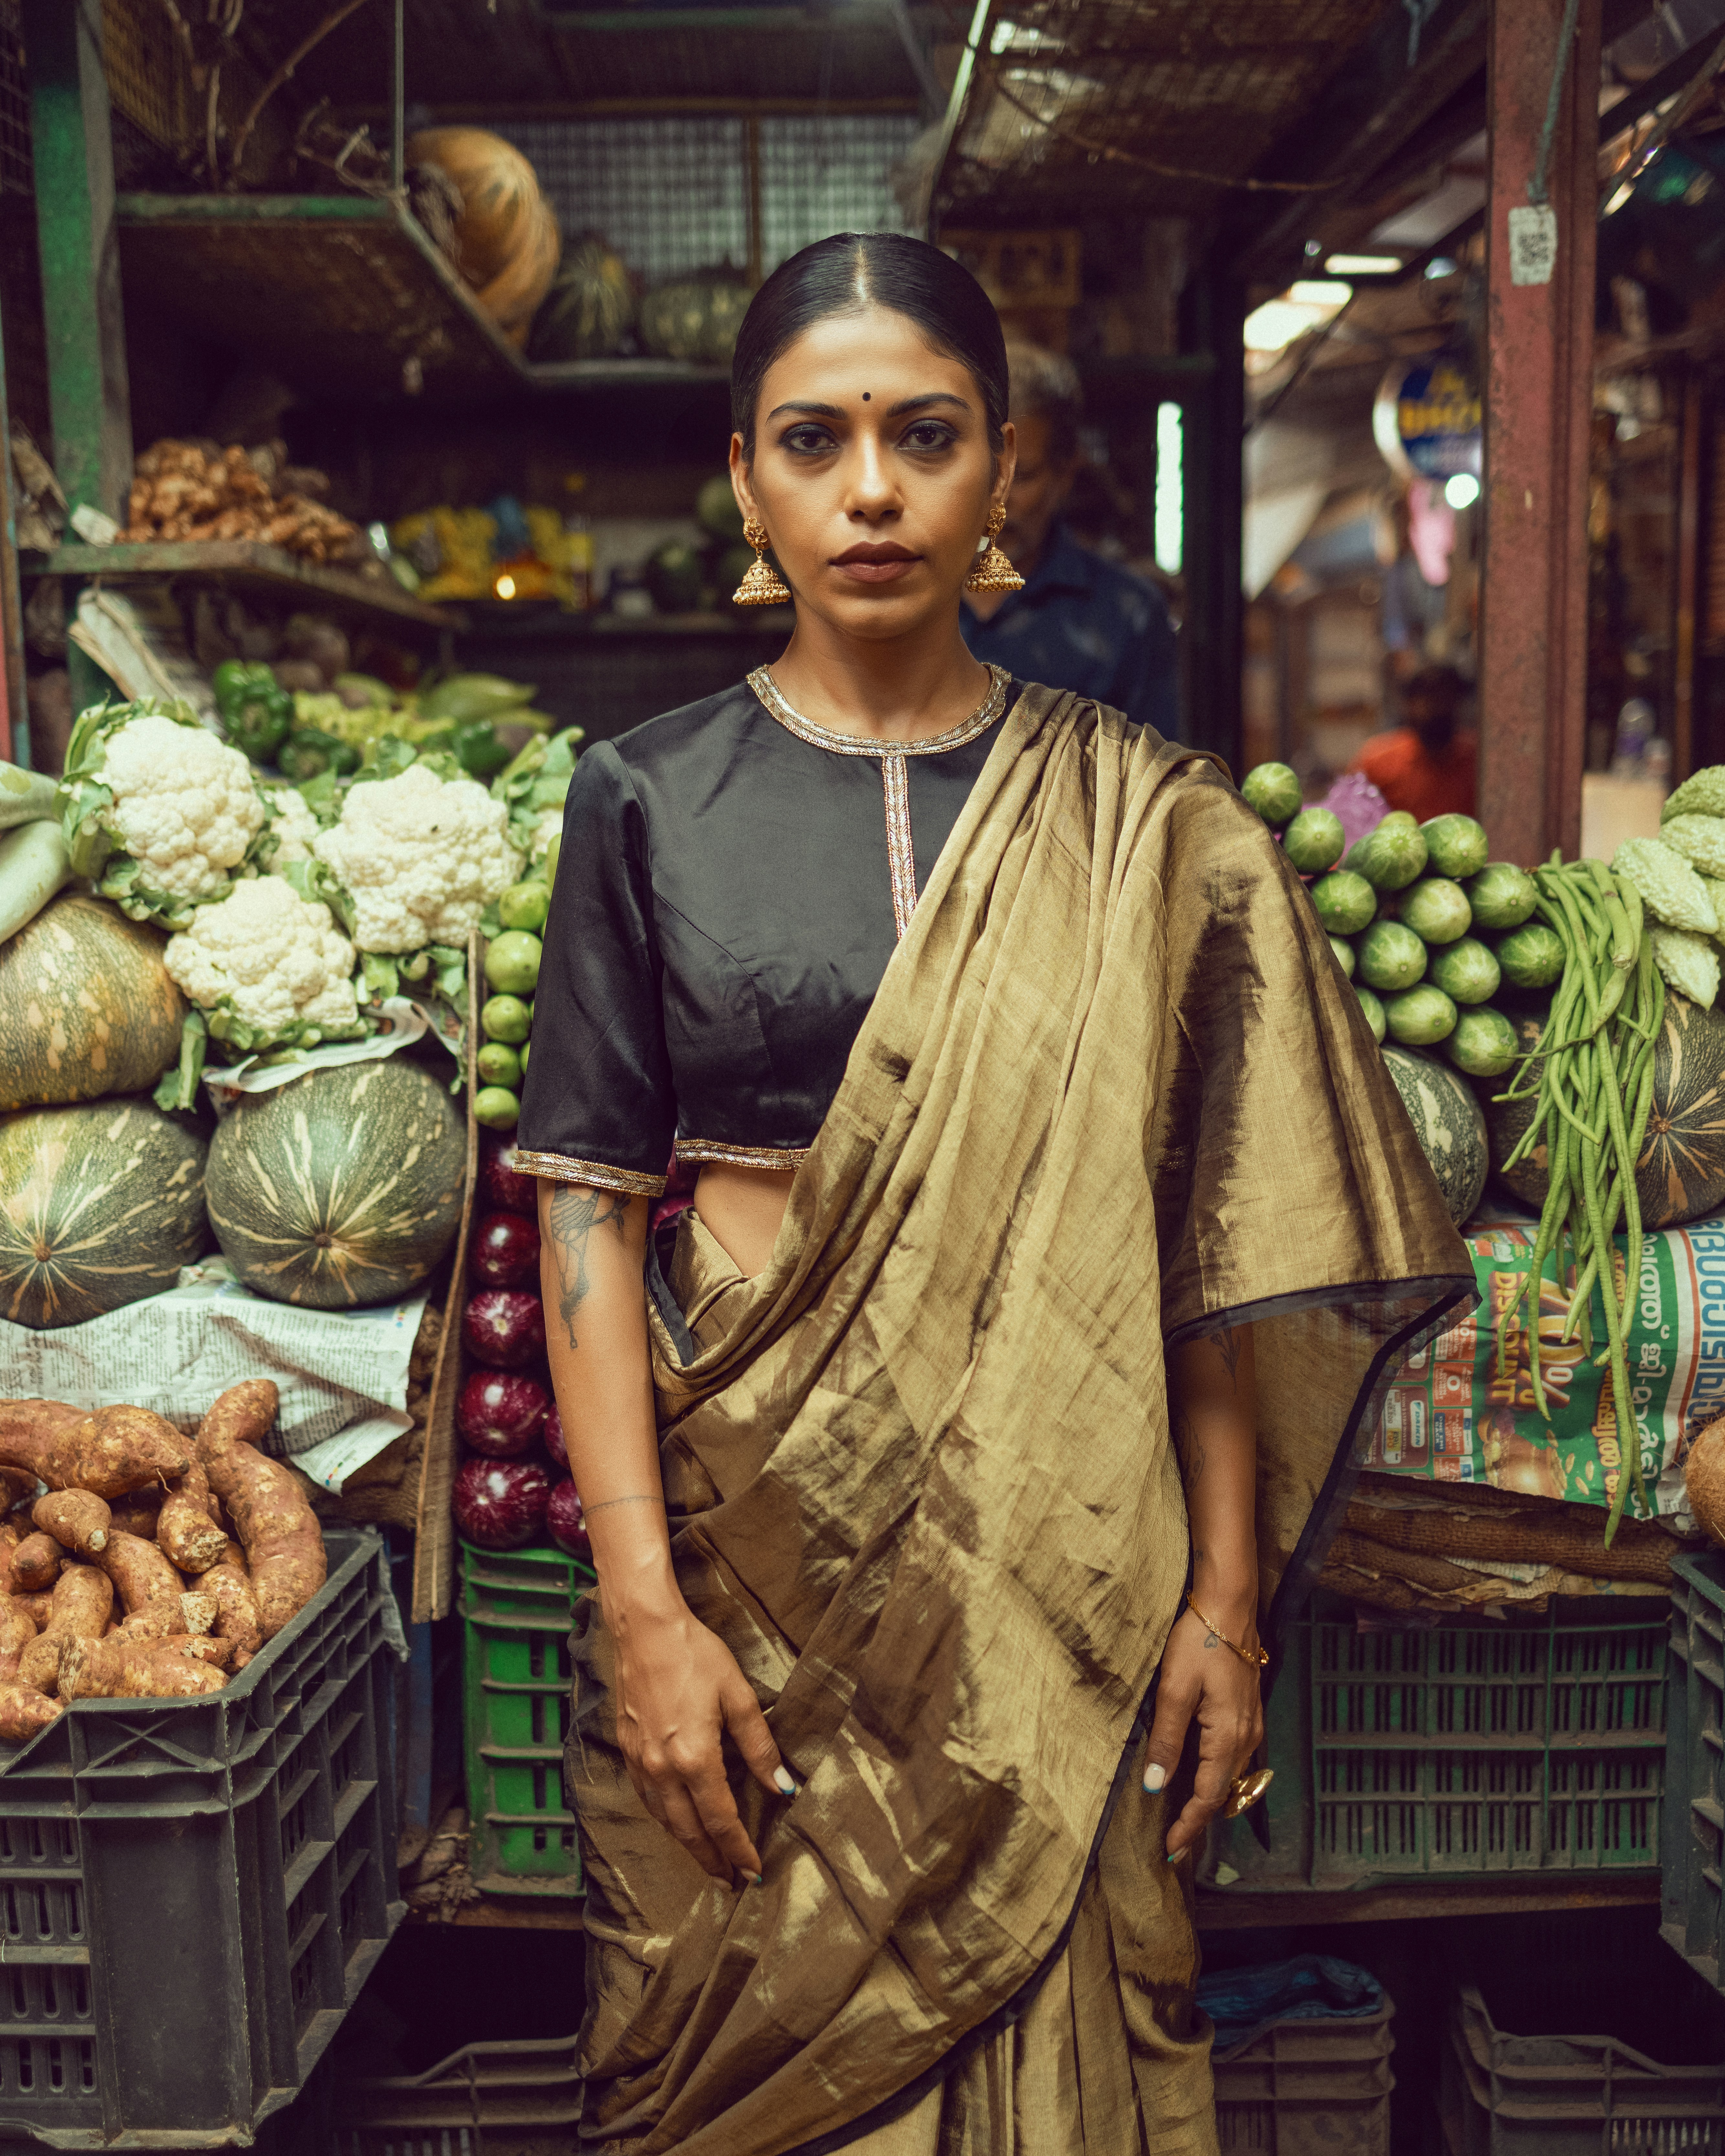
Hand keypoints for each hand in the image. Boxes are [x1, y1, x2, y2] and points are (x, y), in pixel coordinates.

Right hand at [611, 1597, 790, 1885]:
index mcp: (695, 1759)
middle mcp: (662, 1769)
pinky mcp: (626, 1749)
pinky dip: (664, 1817)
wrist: (645, 1629)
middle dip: (712, 1860)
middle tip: (731, 1881)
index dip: (738, 1850)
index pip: (721, 1821)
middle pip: (689, 1831)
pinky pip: (646, 1798)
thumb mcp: (738, 1696)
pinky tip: (676, 1820)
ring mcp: (639, 1761)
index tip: (754, 1871)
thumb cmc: (696, 1655)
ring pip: (665, 1819)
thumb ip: (760, 1747)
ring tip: (707, 1860)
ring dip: (687, 1844)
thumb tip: (782, 1788)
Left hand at [1142, 1603, 1263, 1859]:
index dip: (1189, 1825)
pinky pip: (1234, 1758)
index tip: (1170, 1850)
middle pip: (1224, 1794)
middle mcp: (1246, 1738)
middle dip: (1199, 1820)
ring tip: (1182, 1818)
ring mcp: (1250, 1725)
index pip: (1209, 1797)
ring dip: (1208, 1800)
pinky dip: (1216, 1777)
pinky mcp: (1247, 1712)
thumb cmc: (1199, 1643)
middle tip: (1174, 1844)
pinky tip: (1198, 1777)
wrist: (1228, 1606)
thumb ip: (1167, 1740)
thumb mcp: (1175, 1691)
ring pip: (1230, 1777)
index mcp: (1228, 1737)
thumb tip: (1156, 1786)